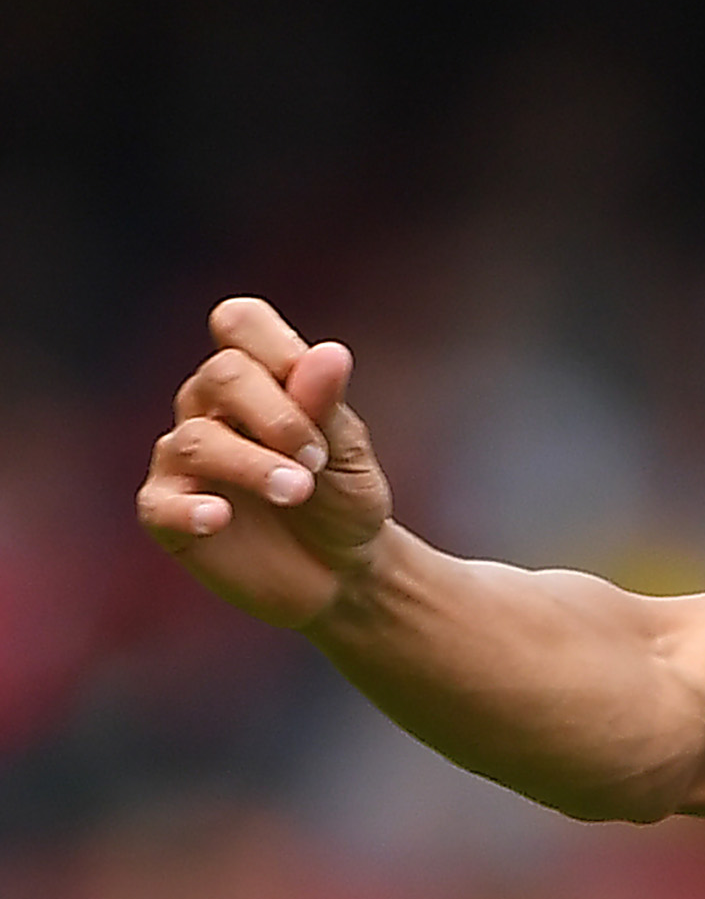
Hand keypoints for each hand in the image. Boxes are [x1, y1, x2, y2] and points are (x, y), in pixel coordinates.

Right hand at [137, 298, 400, 629]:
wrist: (344, 574)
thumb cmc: (343, 500)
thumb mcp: (350, 454)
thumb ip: (328, 406)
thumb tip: (330, 352)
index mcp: (256, 380)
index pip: (240, 324)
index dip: (274, 345)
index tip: (316, 389)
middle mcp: (209, 408)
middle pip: (220, 375)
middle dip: (276, 415)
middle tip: (316, 458)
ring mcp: (184, 459)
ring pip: (196, 439)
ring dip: (252, 464)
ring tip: (298, 491)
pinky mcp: (167, 512)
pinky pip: (160, 502)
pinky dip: (188, 509)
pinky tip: (219, 517)